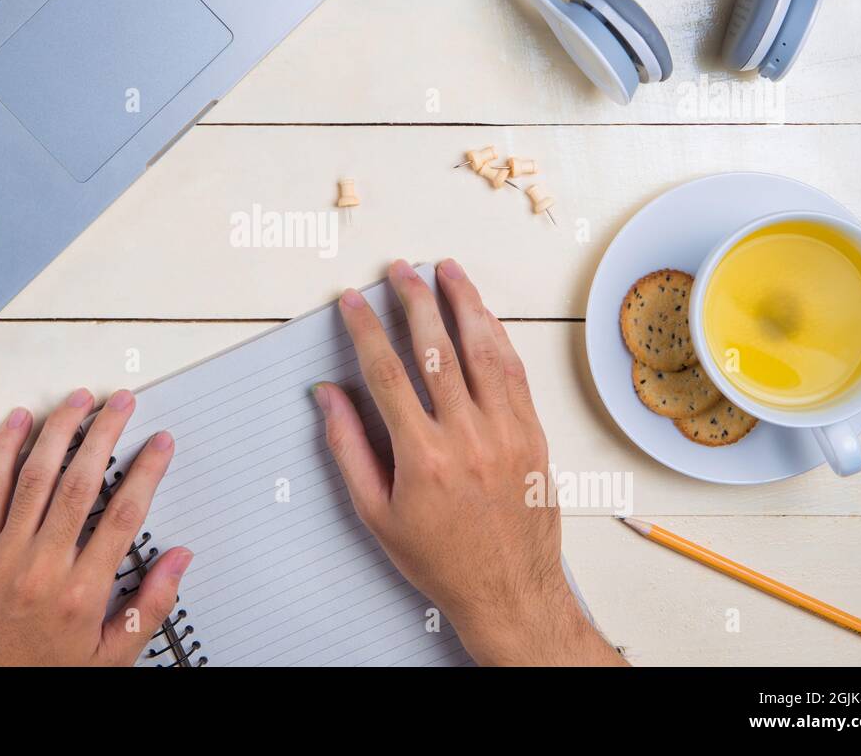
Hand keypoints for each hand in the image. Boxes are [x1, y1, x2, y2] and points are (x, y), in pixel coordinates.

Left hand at [0, 389, 192, 665]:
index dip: (146, 471)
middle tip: (121, 403)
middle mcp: (42, 567)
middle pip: (80, 483)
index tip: (159, 444)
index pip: (123, 515)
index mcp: (80, 593)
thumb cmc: (40, 679)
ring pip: (35, 477)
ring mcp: (4, 555)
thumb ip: (148, 607)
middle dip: (105, 434)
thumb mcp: (108, 659)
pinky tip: (16, 424)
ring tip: (78, 401)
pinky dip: (2, 452)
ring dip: (59, 431)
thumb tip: (177, 560)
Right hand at [314, 259, 624, 665]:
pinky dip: (498, 337)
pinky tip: (484, 316)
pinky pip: (514, 373)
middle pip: (436, 348)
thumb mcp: (376, 513)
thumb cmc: (440, 558)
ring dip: (464, 303)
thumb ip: (348, 449)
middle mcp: (467, 436)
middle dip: (414, 300)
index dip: (365, 329)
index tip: (351, 301)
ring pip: (483, 350)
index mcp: (422, 455)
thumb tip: (327, 397)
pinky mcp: (532, 434)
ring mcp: (506, 431)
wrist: (508, 589)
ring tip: (447, 271)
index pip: (386, 372)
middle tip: (400, 270)